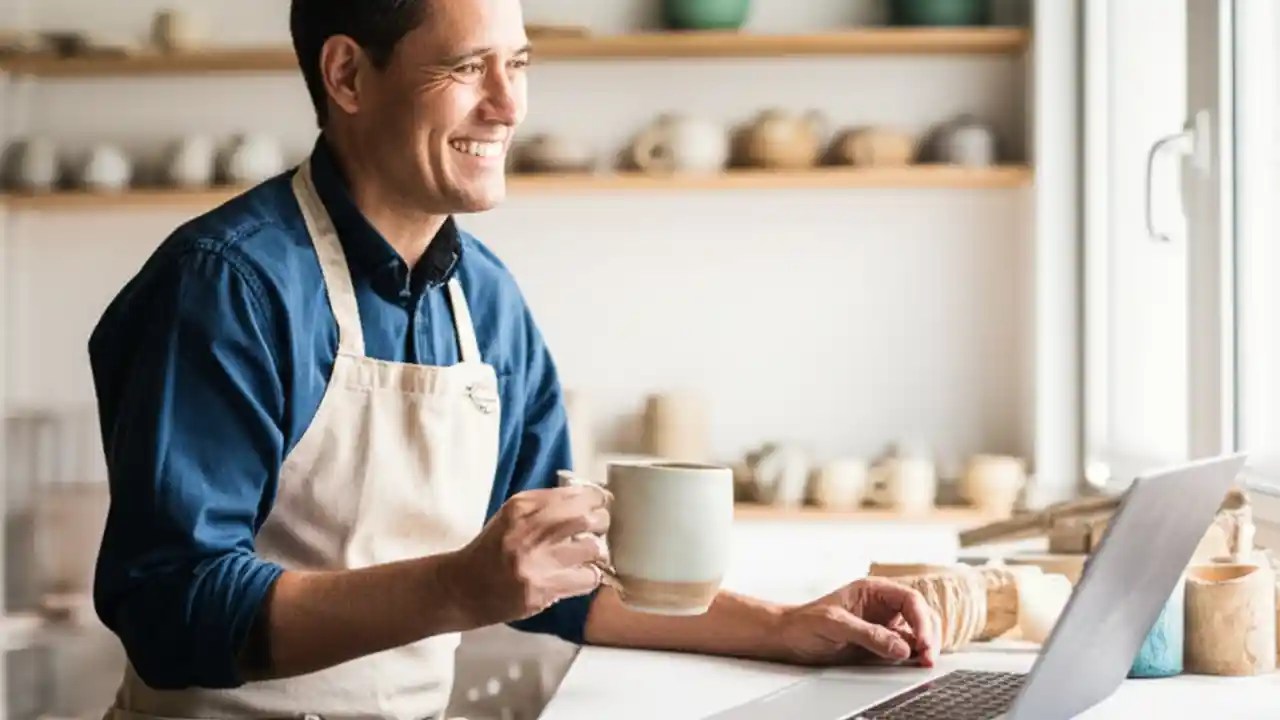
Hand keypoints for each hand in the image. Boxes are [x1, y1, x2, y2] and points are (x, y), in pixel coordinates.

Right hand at [443, 484, 611, 625]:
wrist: (462, 588)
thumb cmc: (492, 549)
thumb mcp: (512, 516)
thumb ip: (546, 505)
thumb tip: (590, 499)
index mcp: (521, 507)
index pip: (575, 494)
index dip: (596, 498)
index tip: (601, 502)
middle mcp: (529, 532)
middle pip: (588, 518)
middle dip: (602, 521)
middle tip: (601, 526)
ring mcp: (536, 563)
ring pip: (592, 549)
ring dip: (597, 551)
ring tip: (590, 553)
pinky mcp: (542, 591)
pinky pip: (586, 579)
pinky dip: (589, 575)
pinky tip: (580, 574)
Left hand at [773, 577, 939, 667]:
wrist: (788, 639)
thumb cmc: (805, 623)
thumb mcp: (835, 625)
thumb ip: (869, 634)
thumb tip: (902, 647)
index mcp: (873, 590)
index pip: (910, 599)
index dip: (921, 619)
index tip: (922, 641)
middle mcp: (882, 605)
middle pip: (920, 615)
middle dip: (929, 634)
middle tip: (928, 657)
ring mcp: (884, 624)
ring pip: (917, 632)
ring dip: (926, 646)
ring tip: (925, 662)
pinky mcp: (881, 643)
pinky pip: (906, 647)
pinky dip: (916, 655)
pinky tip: (915, 663)